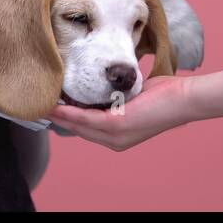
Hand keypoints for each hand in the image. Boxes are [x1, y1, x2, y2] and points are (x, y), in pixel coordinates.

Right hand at [46, 76, 191, 150]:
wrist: (183, 99)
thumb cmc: (163, 94)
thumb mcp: (133, 96)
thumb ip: (115, 96)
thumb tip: (99, 82)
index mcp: (117, 135)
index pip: (86, 128)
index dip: (66, 118)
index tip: (50, 104)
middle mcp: (114, 141)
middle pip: (78, 129)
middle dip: (58, 117)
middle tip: (39, 102)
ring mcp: (116, 136)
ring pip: (79, 126)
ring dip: (59, 115)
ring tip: (43, 102)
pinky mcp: (118, 126)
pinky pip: (87, 120)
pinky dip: (71, 114)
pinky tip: (58, 106)